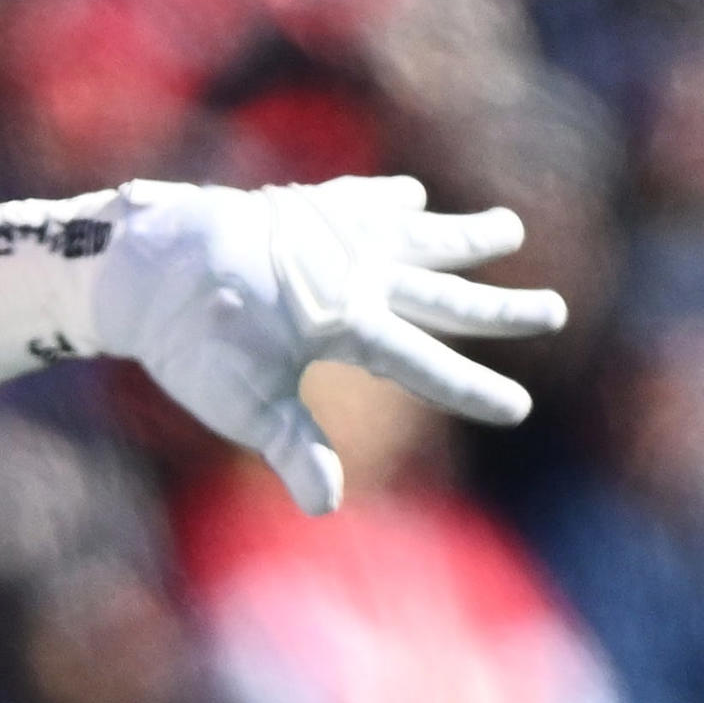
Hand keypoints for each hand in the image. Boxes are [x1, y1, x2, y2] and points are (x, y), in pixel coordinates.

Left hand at [90, 177, 565, 512]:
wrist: (148, 258)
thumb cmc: (193, 341)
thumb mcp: (242, 404)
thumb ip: (294, 447)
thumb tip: (328, 506)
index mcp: (348, 323)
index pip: (427, 365)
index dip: (475, 389)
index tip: (519, 407)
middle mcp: (354, 271)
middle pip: (445, 293)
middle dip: (502, 307)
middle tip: (554, 309)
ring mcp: (334, 231)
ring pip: (418, 234)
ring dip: (464, 235)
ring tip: (508, 227)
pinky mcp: (305, 207)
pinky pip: (362, 198)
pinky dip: (390, 197)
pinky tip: (412, 196)